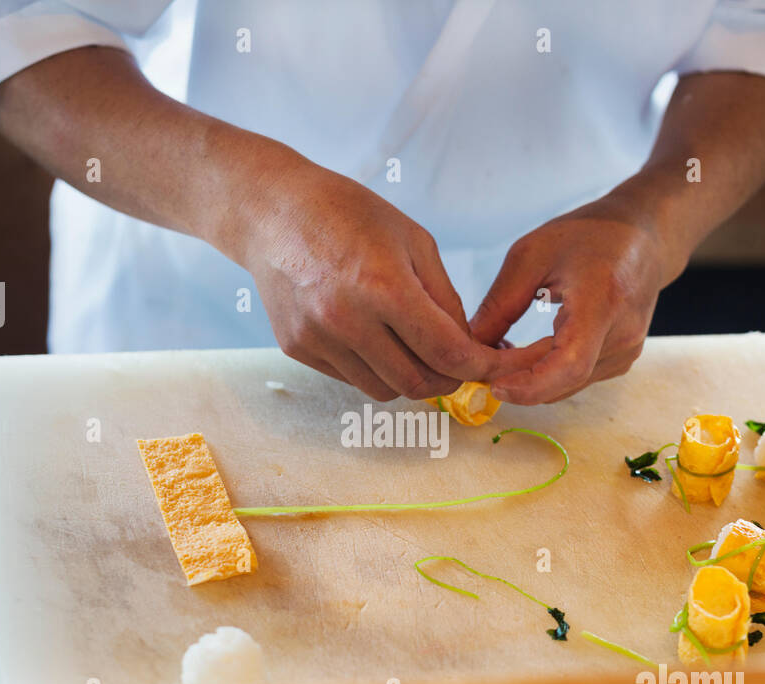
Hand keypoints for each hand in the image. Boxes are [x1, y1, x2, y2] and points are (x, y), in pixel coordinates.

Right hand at [237, 157, 505, 400]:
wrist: (271, 212)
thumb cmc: (346, 213)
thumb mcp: (413, 240)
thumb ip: (445, 298)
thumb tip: (465, 346)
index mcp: (383, 288)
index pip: (446, 353)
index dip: (479, 368)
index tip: (493, 367)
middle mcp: (347, 321)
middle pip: (416, 383)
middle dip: (448, 381)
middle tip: (458, 366)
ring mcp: (317, 339)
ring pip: (383, 390)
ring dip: (410, 378)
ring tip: (415, 349)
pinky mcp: (297, 349)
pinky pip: (350, 378)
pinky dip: (373, 369)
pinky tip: (373, 338)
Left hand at [469, 196, 669, 403]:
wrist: (644, 235)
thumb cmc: (588, 235)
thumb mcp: (532, 254)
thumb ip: (500, 304)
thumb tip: (468, 348)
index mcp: (604, 301)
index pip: (570, 364)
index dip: (530, 385)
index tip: (494, 385)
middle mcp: (623, 335)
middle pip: (562, 380)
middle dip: (515, 380)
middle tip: (476, 364)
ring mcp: (626, 352)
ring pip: (566, 384)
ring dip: (528, 378)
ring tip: (497, 353)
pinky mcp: (622, 360)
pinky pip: (576, 378)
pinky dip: (545, 373)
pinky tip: (523, 353)